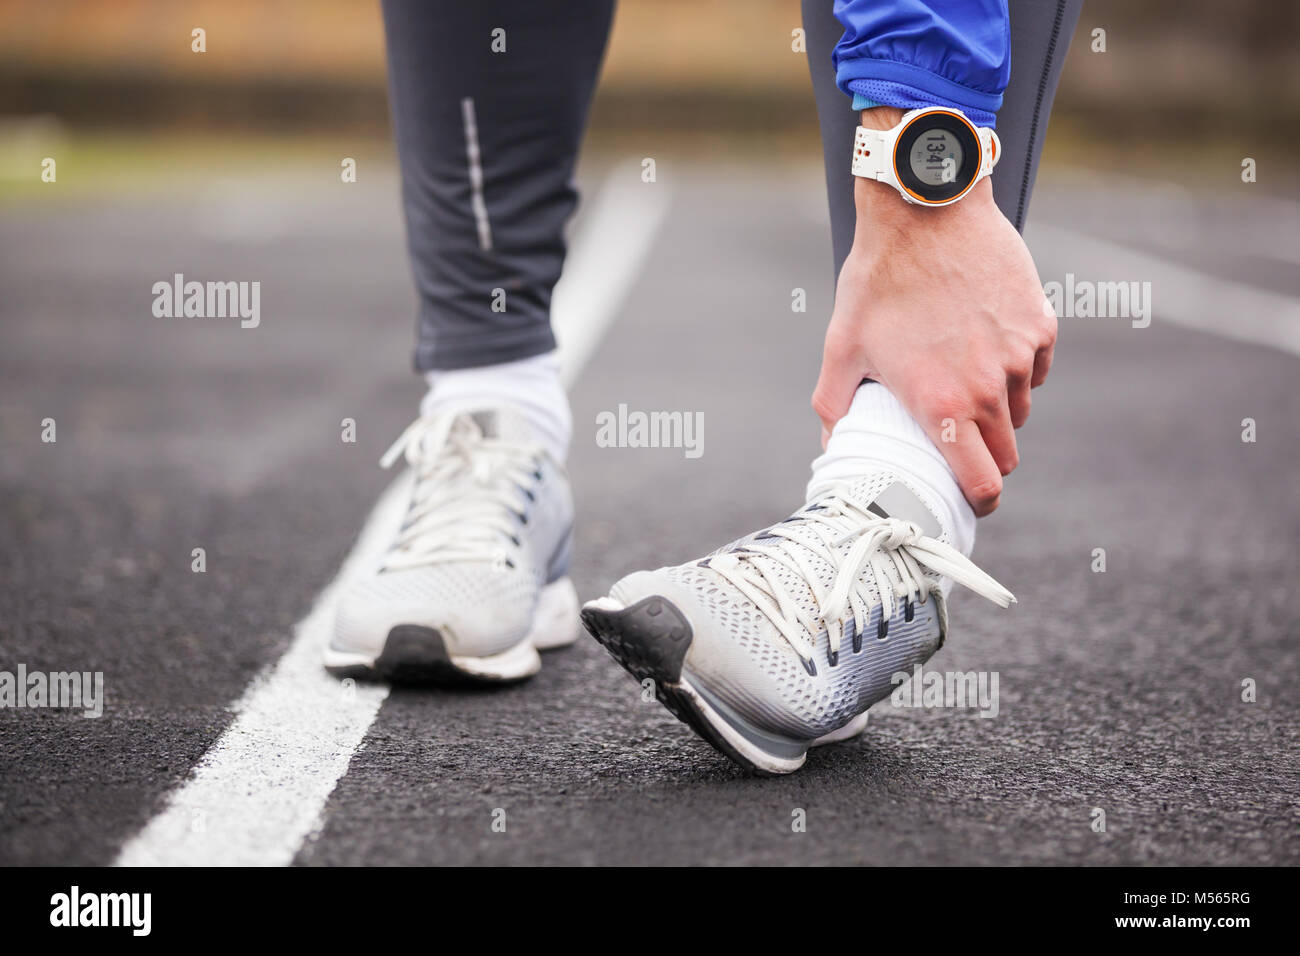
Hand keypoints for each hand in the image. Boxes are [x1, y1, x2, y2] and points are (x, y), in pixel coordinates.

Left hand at [811, 109, 1056, 516]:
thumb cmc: (877, 281)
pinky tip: (981, 344)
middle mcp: (989, 389)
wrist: (925, 212)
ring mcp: (1019, 357)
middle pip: (1004, 455)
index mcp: (943, 406)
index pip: (982, 484)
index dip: (977, 502)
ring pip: (1019, 411)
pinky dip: (1014, 370)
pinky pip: (1033, 369)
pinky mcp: (1039, 325)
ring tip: (959, 380)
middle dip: (982, 457)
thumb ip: (835, 406)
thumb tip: (832, 446)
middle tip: (954, 440)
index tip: (968, 501)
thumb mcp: (842, 346)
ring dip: (996, 411)